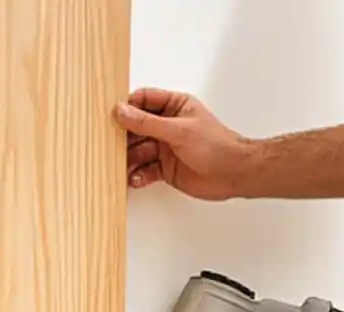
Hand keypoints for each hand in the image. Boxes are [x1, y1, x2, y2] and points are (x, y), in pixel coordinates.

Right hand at [114, 87, 256, 199]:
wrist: (233, 174)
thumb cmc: (216, 146)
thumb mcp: (178, 130)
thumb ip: (147, 122)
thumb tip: (122, 112)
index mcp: (174, 106)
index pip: (143, 100)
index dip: (126, 107)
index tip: (112, 116)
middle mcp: (167, 125)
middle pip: (135, 127)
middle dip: (123, 137)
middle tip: (111, 145)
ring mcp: (165, 147)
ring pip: (137, 150)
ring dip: (128, 159)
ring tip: (121, 166)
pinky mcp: (165, 168)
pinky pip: (144, 170)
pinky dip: (138, 175)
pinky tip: (135, 179)